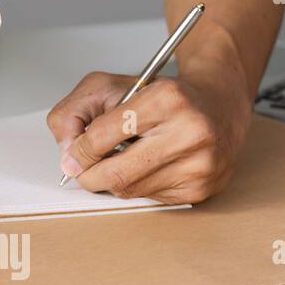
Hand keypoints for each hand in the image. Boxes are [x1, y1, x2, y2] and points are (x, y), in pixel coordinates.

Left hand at [46, 65, 253, 204]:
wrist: (217, 104)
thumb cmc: (161, 96)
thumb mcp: (108, 86)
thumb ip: (73, 114)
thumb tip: (67, 157)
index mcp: (167, 99)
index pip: (102, 136)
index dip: (78, 150)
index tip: (71, 154)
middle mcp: (190, 133)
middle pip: (114, 173)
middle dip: (88, 174)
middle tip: (82, 168)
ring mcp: (200, 164)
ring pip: (129, 190)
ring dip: (112, 179)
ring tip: (120, 157)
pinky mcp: (202, 188)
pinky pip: (149, 199)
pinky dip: (137, 185)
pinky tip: (146, 165)